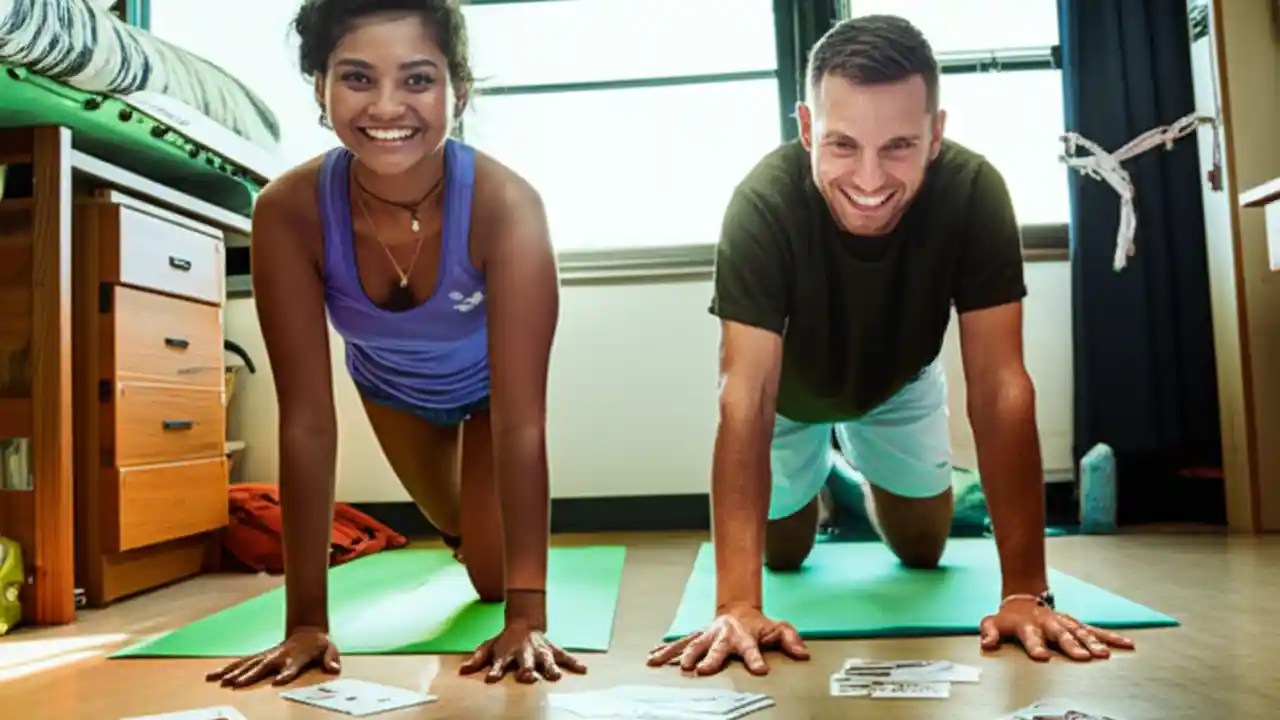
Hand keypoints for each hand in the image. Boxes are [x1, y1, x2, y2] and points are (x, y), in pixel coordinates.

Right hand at [206, 626, 339, 686]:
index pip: (292, 667)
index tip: (278, 682)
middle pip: (263, 666)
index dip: (286, 674)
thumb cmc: (318, 644)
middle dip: (250, 675)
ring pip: (247, 664)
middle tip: (236, 685)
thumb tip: (334, 668)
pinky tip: (213, 676)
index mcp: (297, 656)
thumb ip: (331, 658)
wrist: (307, 631)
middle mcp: (278, 656)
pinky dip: (227, 669)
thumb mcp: (329, 649)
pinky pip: (241, 663)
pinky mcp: (259, 656)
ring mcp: (267, 655)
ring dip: (233, 672)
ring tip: (219, 682)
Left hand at [459, 620, 586, 683]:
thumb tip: (463, 671)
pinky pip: (565, 657)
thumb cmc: (505, 640)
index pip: (499, 663)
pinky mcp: (552, 650)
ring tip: (555, 677)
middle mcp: (525, 653)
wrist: (524, 621)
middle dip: (527, 670)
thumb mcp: (488, 646)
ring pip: (546, 660)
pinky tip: (583, 669)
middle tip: (528, 677)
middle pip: (526, 662)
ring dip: (550, 668)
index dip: (494, 671)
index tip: (491, 679)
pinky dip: (574, 663)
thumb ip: (477, 659)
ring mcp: (540, 651)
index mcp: (507, 653)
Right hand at [646, 605, 808, 675]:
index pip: (752, 649)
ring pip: (692, 644)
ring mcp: (707, 635)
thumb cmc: (758, 625)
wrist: (737, 610)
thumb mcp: (778, 629)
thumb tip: (803, 653)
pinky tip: (652, 657)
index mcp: (744, 636)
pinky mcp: (696, 636)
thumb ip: (790, 640)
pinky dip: (665, 649)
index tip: (760, 670)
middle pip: (715, 647)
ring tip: (672, 665)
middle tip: (702, 670)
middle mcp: (723, 635)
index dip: (757, 659)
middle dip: (708, 658)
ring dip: (682, 654)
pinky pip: (679, 643)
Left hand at [980, 599, 1134, 660]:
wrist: (1022, 598)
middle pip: (1061, 634)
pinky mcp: (1076, 624)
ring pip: (1081, 632)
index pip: (1031, 636)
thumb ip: (989, 632)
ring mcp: (1064, 623)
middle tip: (1082, 657)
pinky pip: (1095, 630)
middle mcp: (1048, 623)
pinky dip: (1111, 637)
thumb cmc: (1009, 617)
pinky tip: (1126, 645)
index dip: (1035, 646)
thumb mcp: (992, 622)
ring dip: (1093, 642)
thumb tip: (986, 642)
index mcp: (1027, 625)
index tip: (1041, 657)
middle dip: (1071, 645)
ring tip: (1104, 654)